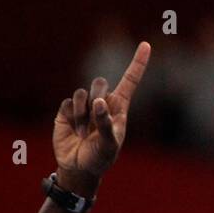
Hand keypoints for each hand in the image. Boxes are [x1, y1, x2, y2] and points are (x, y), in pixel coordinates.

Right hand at [53, 41, 149, 196]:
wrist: (79, 167)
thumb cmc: (101, 157)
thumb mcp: (109, 144)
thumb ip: (105, 123)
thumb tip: (98, 102)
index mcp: (119, 108)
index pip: (130, 81)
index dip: (137, 63)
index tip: (146, 44)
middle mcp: (102, 103)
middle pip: (100, 83)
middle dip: (98, 98)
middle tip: (96, 119)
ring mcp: (84, 105)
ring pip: (83, 93)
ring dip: (83, 115)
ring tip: (84, 133)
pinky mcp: (67, 110)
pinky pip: (68, 102)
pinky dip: (72, 118)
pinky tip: (75, 132)